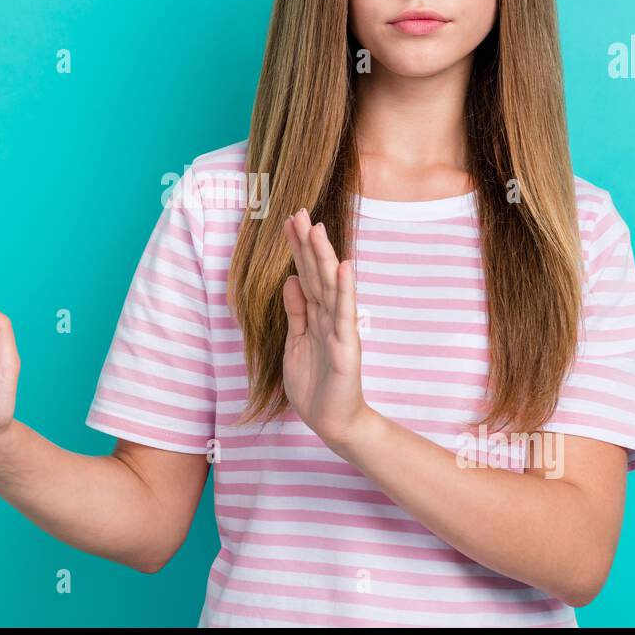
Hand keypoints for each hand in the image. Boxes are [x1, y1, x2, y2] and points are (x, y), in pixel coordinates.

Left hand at [281, 208, 368, 447]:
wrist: (332, 422)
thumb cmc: (315, 385)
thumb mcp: (295, 342)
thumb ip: (296, 312)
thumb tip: (290, 279)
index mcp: (315, 315)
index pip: (305, 275)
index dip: (297, 249)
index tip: (288, 222)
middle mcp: (329, 316)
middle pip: (317, 273)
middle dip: (307, 244)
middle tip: (298, 212)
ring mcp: (339, 329)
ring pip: (330, 286)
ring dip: (324, 257)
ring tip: (317, 230)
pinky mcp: (346, 346)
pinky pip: (345, 314)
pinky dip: (345, 290)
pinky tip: (345, 267)